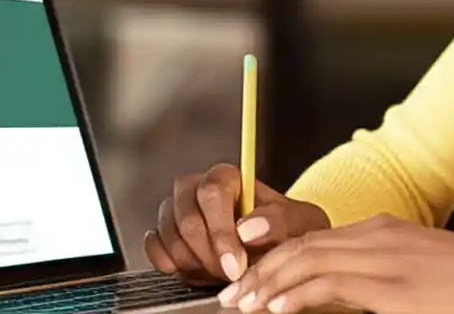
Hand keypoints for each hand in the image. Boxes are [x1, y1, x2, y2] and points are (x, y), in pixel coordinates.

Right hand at [143, 164, 330, 283]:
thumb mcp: (298, 223)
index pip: (211, 193)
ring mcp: (175, 212)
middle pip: (186, 218)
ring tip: (221, 274)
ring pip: (170, 236)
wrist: (275, 250)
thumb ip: (278, 221)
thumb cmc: (288, 231)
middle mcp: (195, 189)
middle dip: (209, 254)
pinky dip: (174, 267)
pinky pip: (154, 250)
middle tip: (230, 276)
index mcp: (226, 177)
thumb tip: (248, 228)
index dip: (221, 232)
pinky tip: (199, 272)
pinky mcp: (163, 235)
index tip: (236, 265)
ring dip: (195, 263)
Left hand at [217, 214, 453, 313]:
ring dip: (266, 284)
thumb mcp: (419, 281)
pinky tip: (275, 310)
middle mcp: (378, 237)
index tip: (247, 285)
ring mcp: (387, 259)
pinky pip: (331, 284)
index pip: (311, 241)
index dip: (272, 261)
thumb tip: (338, 302)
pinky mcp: (397, 288)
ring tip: (241, 305)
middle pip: (300, 247)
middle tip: (228, 298)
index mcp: (382, 233)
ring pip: (307, 261)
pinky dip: (296, 295)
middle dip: (258, 272)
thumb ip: (379, 284)